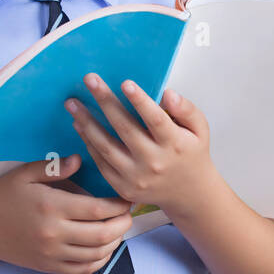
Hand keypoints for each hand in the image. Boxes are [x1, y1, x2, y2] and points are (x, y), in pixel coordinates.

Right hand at [0, 154, 134, 273]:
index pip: (97, 209)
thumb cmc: (5, 196)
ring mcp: (52, 253)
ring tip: (119, 228)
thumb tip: (79, 160)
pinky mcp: (49, 266)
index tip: (126, 198)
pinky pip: (83, 269)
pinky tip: (104, 247)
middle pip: (103, 234)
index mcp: (52, 207)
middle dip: (123, 224)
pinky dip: (100, 260)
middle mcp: (54, 233)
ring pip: (96, 254)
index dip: (118, 205)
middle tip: (129, 214)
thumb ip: (54, 167)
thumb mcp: (26, 173)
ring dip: (115, 242)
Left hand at [67, 74, 215, 216]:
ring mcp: (136, 177)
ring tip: (73, 103)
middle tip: (89, 79)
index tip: (125, 82)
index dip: (140, 101)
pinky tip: (80, 125)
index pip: (156, 119)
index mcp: (175, 144)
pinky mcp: (123, 187)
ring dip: (87, 122)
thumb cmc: (192, 153)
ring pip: (106, 146)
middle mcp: (154, 161)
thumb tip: (167, 94)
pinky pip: (101, 162)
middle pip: (125, 128)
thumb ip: (187, 110)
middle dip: (105, 101)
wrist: (189, 194)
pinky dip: (89, 143)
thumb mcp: (200, 129)